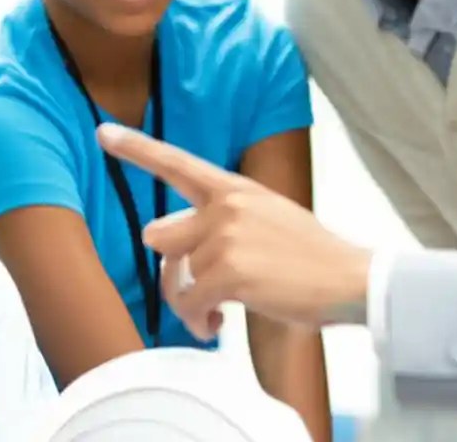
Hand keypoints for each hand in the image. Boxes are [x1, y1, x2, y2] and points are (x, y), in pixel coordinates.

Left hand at [97, 123, 371, 339]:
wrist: (352, 280)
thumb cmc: (309, 258)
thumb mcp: (267, 218)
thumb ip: (221, 222)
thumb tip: (170, 246)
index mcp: (235, 189)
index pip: (177, 163)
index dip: (136, 148)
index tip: (103, 131)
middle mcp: (227, 206)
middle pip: (158, 237)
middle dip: (171, 269)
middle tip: (199, 293)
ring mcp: (228, 236)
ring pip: (175, 278)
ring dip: (189, 304)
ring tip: (215, 314)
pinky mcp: (232, 271)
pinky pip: (191, 303)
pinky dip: (199, 321)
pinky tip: (219, 325)